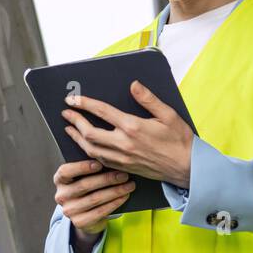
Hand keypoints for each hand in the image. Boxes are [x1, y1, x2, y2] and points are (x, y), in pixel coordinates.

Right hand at [53, 158, 136, 234]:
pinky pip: (100, 211)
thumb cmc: (88, 188)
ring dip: (115, 191)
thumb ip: (91, 168)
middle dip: (107, 179)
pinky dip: (114, 203)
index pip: (65, 172)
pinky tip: (124, 196)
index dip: (82, 167)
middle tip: (124, 175)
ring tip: (129, 185)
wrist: (87, 214)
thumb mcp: (84, 177)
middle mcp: (61, 196)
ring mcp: (69, 210)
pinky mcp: (79, 222)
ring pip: (95, 198)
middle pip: (84, 185)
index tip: (100, 164)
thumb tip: (111, 161)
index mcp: (60, 180)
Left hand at [61, 80, 193, 188]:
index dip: (84, 104)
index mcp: (133, 127)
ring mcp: (122, 158)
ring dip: (77, 138)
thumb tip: (134, 85)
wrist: (186, 168)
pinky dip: (88, 151)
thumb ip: (148, 99)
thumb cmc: (180, 141)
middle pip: (89, 133)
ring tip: (69, 129)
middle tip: (66, 112)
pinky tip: (86, 146)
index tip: (73, 99)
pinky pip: (100, 160)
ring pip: (91, 149)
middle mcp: (124, 144)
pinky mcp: (124, 168)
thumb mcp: (168, 114)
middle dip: (75, 121)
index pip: (102, 112)